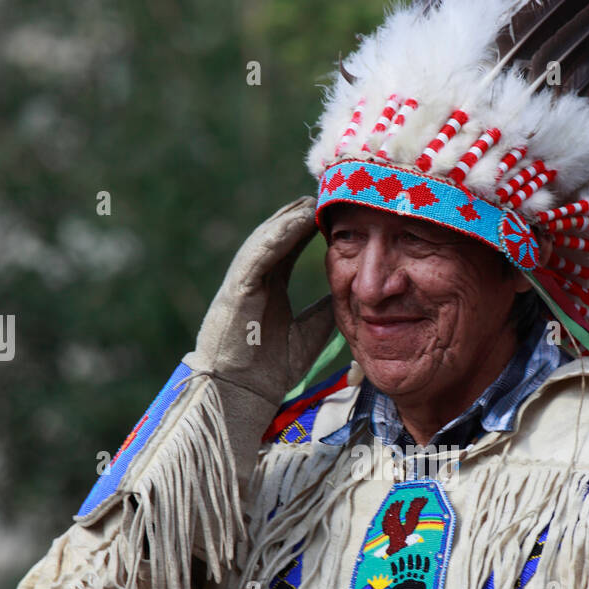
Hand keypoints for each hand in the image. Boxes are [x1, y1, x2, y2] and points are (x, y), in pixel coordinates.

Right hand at [186, 197, 334, 406]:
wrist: (241, 393)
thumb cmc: (270, 368)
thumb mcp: (310, 333)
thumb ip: (327, 310)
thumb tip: (352, 291)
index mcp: (269, 288)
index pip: (289, 249)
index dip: (307, 231)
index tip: (330, 215)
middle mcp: (254, 279)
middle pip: (276, 237)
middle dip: (296, 216)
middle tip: (321, 196)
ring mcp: (242, 281)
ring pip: (265, 240)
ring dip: (287, 220)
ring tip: (309, 202)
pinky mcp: (236, 289)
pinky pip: (256, 256)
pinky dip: (275, 238)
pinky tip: (293, 223)